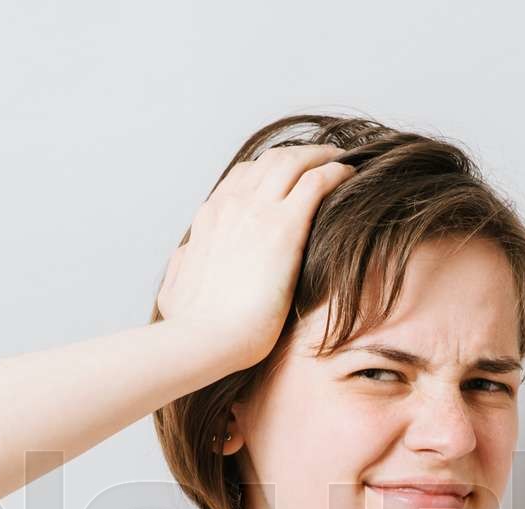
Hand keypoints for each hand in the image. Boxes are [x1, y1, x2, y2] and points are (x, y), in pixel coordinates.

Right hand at [155, 144, 355, 371]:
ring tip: (343, 161)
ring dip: (322, 156)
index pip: (243, 177)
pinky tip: (350, 176)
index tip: (290, 176)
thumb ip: (183, 264)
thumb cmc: (191, 325)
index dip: (270, 170)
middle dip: (301, 154)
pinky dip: (335, 173)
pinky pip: (316, 182)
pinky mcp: (285, 227)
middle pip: (271, 160)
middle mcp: (232, 204)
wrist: (204, 338)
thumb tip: (186, 254)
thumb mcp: (174, 288)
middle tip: (325, 159)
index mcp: (210, 217)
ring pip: (295, 160)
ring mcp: (257, 211)